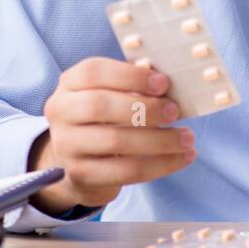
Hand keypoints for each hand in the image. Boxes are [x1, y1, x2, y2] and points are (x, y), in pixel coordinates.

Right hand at [27, 57, 196, 215]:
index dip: (130, 75)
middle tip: (175, 112)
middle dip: (144, 108)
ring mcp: (67, 146)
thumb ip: (133, 85)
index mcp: (69, 84)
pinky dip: (160, 165)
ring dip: (159, 140)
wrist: (79, 162)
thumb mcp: (111, 95)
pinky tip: (181, 158)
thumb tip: (163, 84)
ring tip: (187, 138)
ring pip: (115, 141)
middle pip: (99, 105)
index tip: (163, 83)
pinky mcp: (81, 175)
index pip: (93, 72)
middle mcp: (60, 112)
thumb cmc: (104, 118)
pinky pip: (125, 171)